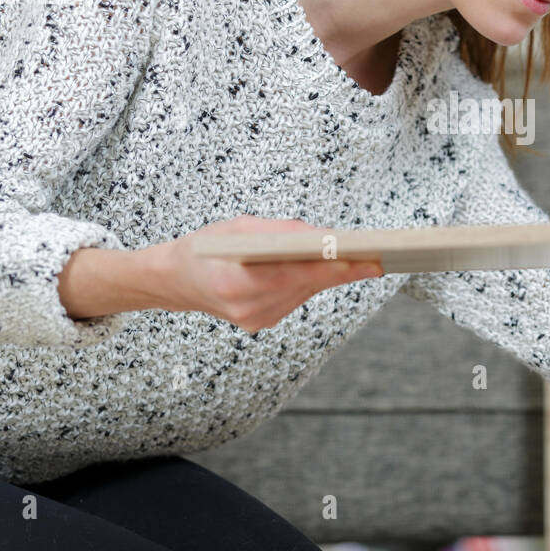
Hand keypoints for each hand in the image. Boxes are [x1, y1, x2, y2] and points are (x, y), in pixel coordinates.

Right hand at [154, 215, 382, 332]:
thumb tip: (324, 235)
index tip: (366, 261)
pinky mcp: (261, 322)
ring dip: (326, 275)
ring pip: (305, 293)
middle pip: (308, 286)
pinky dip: (307, 282)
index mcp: (239, 283)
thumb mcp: (239, 228)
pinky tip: (322, 269)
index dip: (335, 267)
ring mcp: (256, 319)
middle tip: (377, 259)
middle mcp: (250, 308)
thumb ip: (281, 232)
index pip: (299, 274)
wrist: (172, 281)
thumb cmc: (205, 247)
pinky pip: (294, 298)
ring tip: (358, 259)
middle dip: (342, 271)